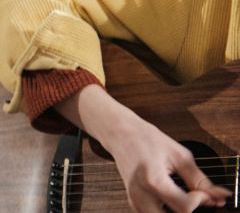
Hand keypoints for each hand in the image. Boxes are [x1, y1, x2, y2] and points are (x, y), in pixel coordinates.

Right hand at [61, 85, 229, 212]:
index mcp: (153, 180)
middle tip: (193, 197)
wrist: (120, 134)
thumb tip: (216, 196)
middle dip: (188, 210)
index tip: (205, 191)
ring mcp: (135, 200)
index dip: (201, 200)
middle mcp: (140, 194)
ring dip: (176, 211)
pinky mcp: (133, 202)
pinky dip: (165, 210)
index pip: (185, 207)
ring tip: (181, 196)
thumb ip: (199, 179)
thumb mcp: (178, 155)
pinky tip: (170, 198)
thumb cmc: (146, 139)